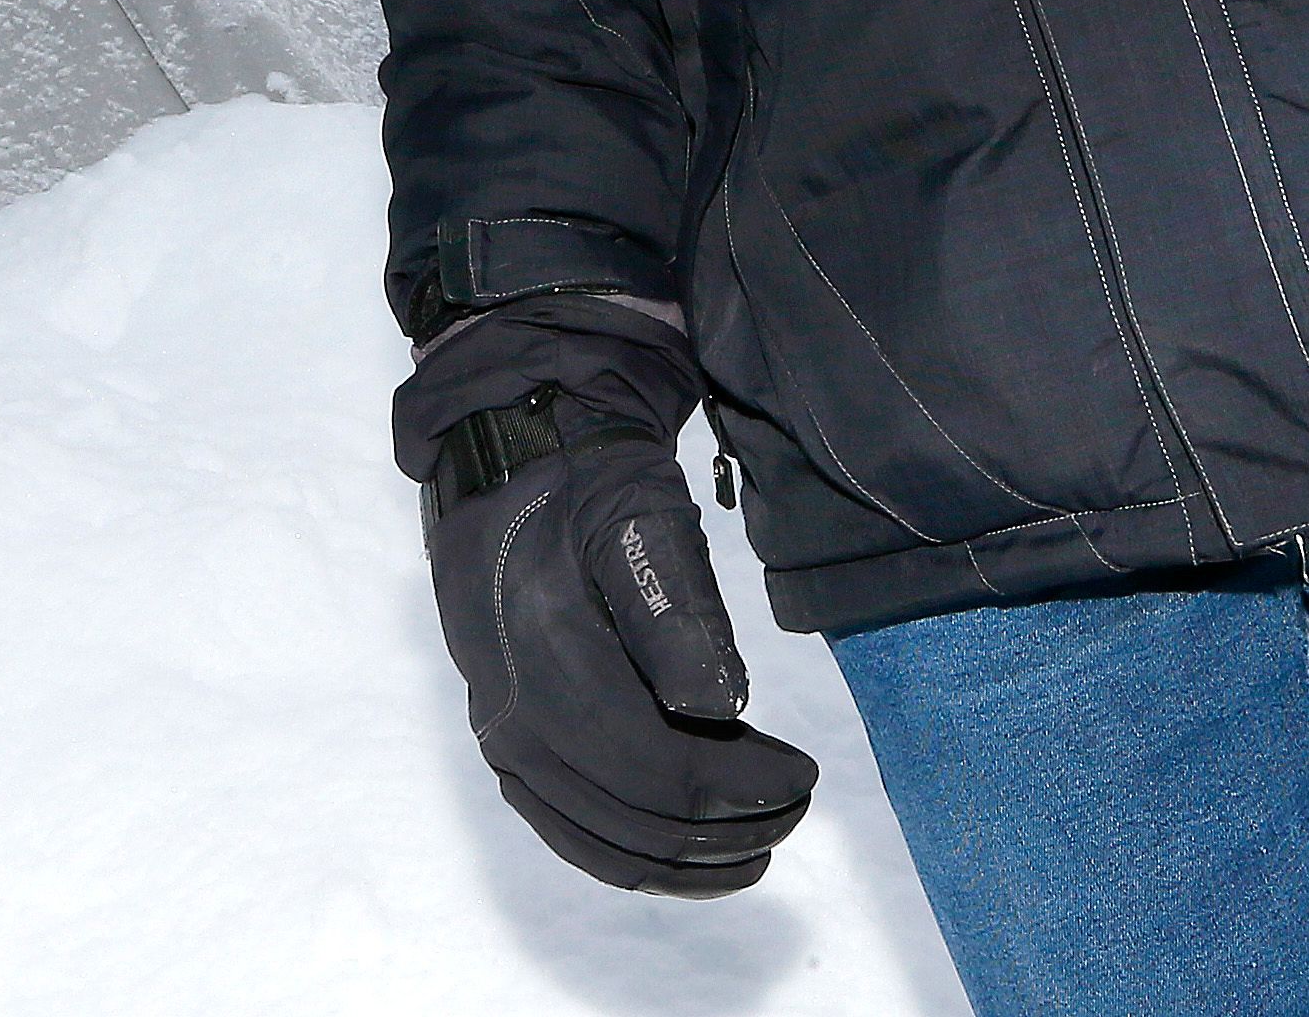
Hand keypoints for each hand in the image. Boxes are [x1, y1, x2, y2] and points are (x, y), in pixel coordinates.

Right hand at [398, 296, 818, 895]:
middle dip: (727, 827)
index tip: (806, 774)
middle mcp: (512, 717)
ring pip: (600, 841)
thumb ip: (678, 614)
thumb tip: (721, 713)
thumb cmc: (584, 476)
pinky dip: (633, 854)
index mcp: (546, 662)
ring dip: (686, 859)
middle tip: (797, 803)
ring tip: (760, 840)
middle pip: (634, 818)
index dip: (741, 787)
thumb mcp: (639, 514)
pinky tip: (688, 849)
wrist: (505, 450)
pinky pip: (568, 829)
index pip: (657, 768)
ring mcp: (501, 735)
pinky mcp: (504, 740)